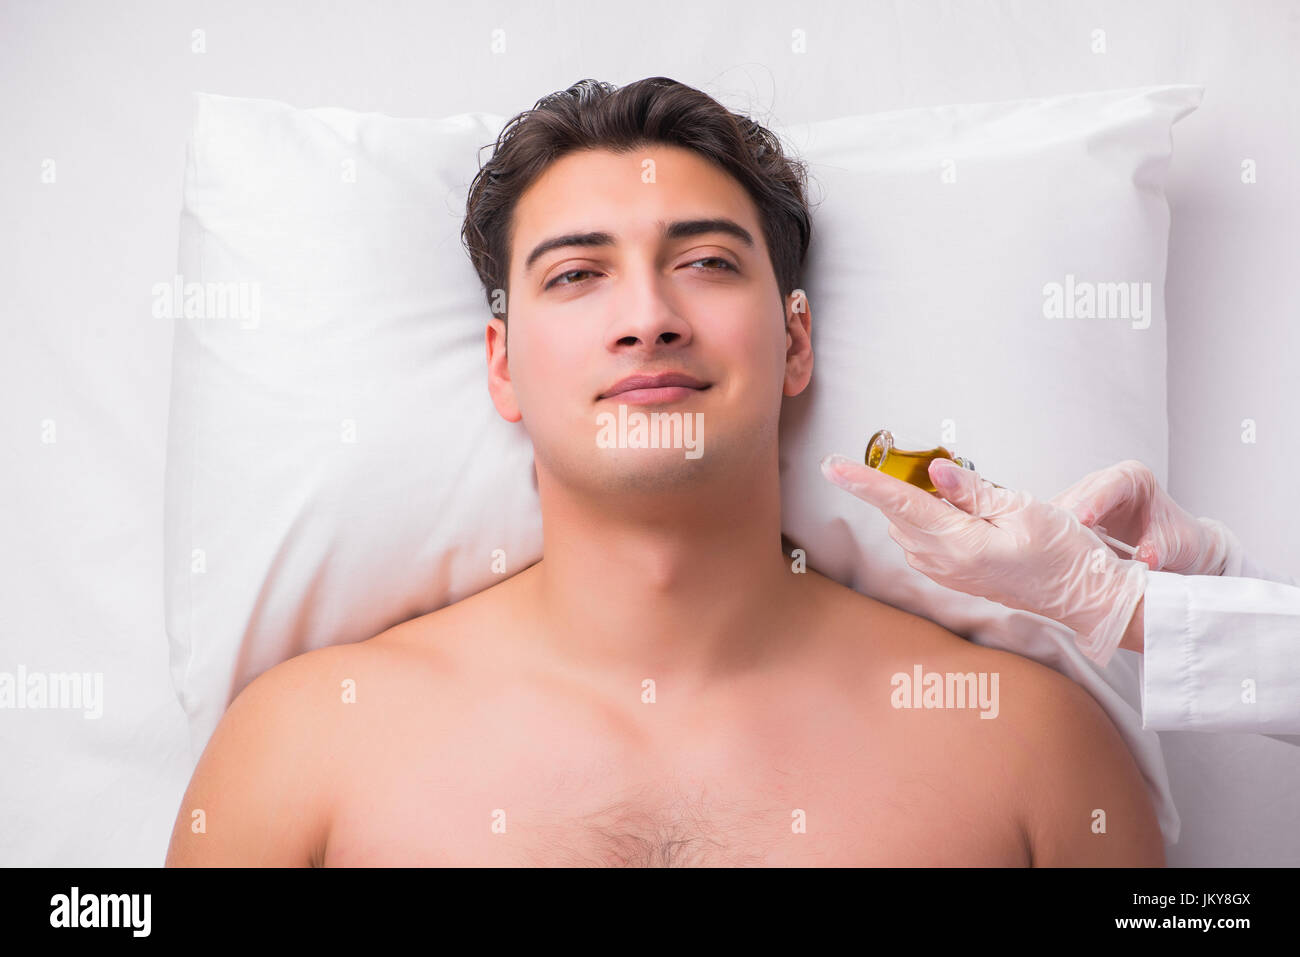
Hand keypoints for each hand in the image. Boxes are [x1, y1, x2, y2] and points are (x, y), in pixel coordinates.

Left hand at [820, 452, 1147, 666]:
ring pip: (908, 526)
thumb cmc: (1063, 552)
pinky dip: (929, 520)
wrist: (1083, 595)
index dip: (864, 482)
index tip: (832, 465)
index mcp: (961, 545)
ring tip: (964, 496)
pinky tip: (961, 513)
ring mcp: (945, 573)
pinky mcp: (952, 576)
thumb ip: (974, 491)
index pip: (901, 504)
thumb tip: (936, 470)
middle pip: (898, 513)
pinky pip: (923, 540)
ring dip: (917, 503)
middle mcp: (944, 563)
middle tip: (913, 467)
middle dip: (894, 485)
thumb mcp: (1024, 509)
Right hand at [1048, 459, 1232, 574]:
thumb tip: (1142, 560)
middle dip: (1068, 522)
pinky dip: (1055, 544)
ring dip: (1057, 535)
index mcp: (1132, 478)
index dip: (1093, 503)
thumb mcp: (1178, 543)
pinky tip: (1054, 560)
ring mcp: (1084, 501)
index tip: (1082, 521)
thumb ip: (1160, 548)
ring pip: (1060, 513)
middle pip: (1077, 498)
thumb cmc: (1179, 538)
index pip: (1108, 485)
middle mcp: (1103, 485)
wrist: (1178, 550)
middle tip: (1060, 545)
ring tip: (1054, 556)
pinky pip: (1057, 529)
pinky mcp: (1072, 520)